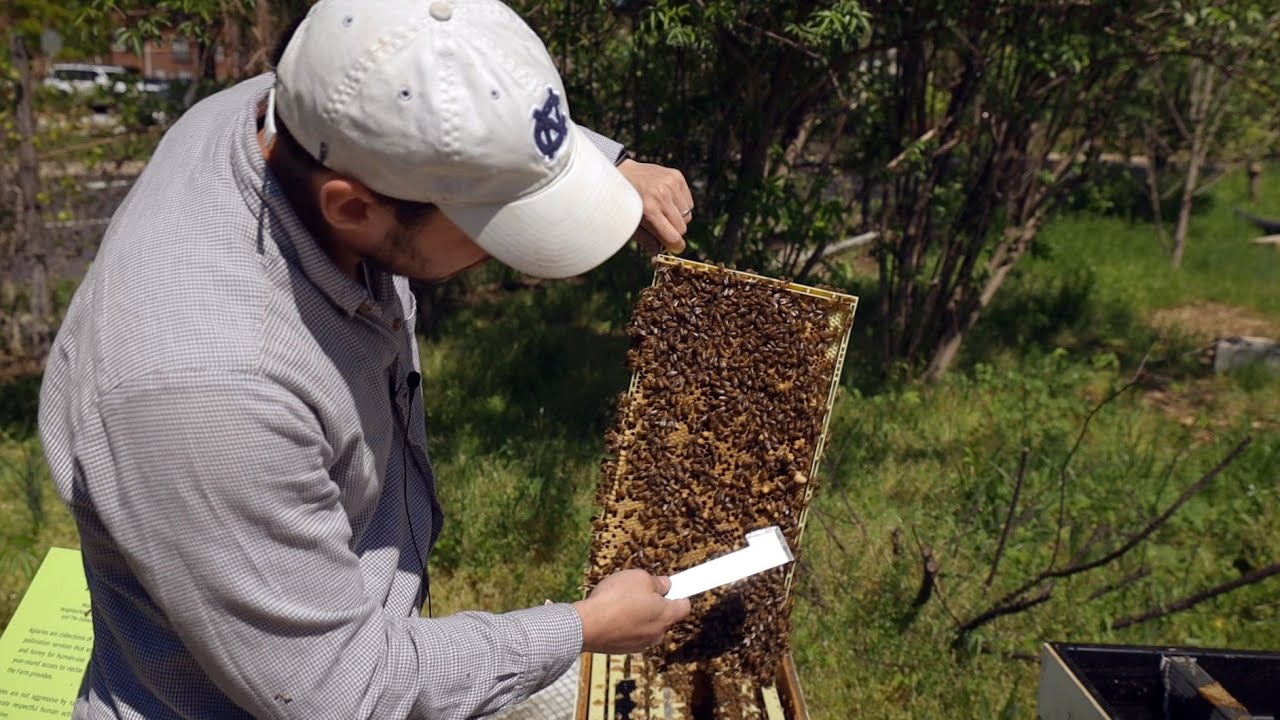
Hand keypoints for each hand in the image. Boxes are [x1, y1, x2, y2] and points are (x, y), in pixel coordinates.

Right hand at [572, 569, 690, 653]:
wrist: (586, 626)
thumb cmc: (615, 599)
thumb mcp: (639, 578)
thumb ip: (657, 582)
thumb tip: (664, 586)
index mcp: (666, 615)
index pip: (684, 606)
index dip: (680, 594)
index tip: (673, 587)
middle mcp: (657, 633)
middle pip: (663, 616)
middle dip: (653, 604)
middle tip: (637, 592)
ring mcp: (640, 644)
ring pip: (645, 626)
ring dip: (637, 615)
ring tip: (618, 603)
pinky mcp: (623, 650)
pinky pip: (629, 634)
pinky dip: (623, 626)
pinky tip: (609, 615)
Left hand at [616, 159, 694, 254]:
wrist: (621, 172)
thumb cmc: (624, 202)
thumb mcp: (630, 224)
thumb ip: (647, 240)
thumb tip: (660, 254)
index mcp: (649, 211)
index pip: (673, 237)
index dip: (675, 246)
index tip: (674, 248)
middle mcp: (662, 196)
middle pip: (682, 228)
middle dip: (674, 232)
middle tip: (663, 228)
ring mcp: (670, 184)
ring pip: (688, 215)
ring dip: (678, 218)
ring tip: (663, 211)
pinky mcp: (676, 176)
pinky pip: (688, 202)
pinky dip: (680, 205)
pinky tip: (667, 201)